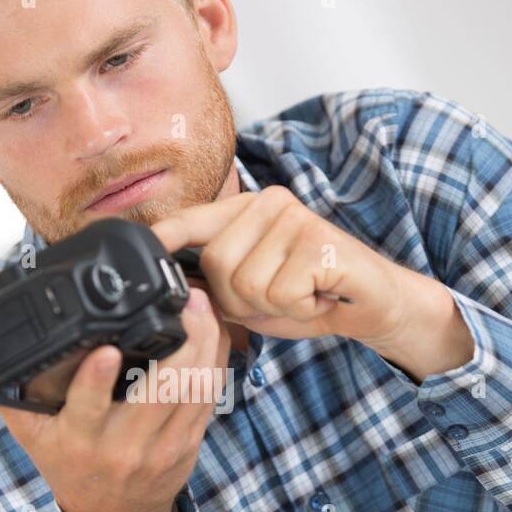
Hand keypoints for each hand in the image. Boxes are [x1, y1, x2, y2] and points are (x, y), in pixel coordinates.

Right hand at [0, 286, 230, 511]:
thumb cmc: (71, 466)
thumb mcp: (34, 437)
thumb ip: (18, 395)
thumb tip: (1, 346)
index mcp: (80, 439)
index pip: (88, 408)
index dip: (95, 379)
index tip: (106, 350)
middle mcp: (124, 444)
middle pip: (162, 389)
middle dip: (181, 340)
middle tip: (185, 298)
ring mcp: (162, 445)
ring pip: (194, 389)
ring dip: (205, 342)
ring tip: (202, 303)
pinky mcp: (189, 442)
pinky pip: (209, 396)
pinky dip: (215, 359)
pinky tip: (213, 329)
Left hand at [151, 186, 415, 349]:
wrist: (373, 303)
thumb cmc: (310, 295)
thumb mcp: (252, 292)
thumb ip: (218, 283)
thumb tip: (180, 290)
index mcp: (248, 210)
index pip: (194, 220)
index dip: (165, 234)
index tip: (138, 241)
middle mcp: (269, 202)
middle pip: (217, 264)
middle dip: (242, 300)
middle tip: (281, 295)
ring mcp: (295, 217)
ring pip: (247, 284)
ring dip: (275, 307)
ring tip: (302, 294)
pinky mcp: (319, 242)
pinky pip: (280, 293)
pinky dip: (301, 309)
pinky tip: (320, 295)